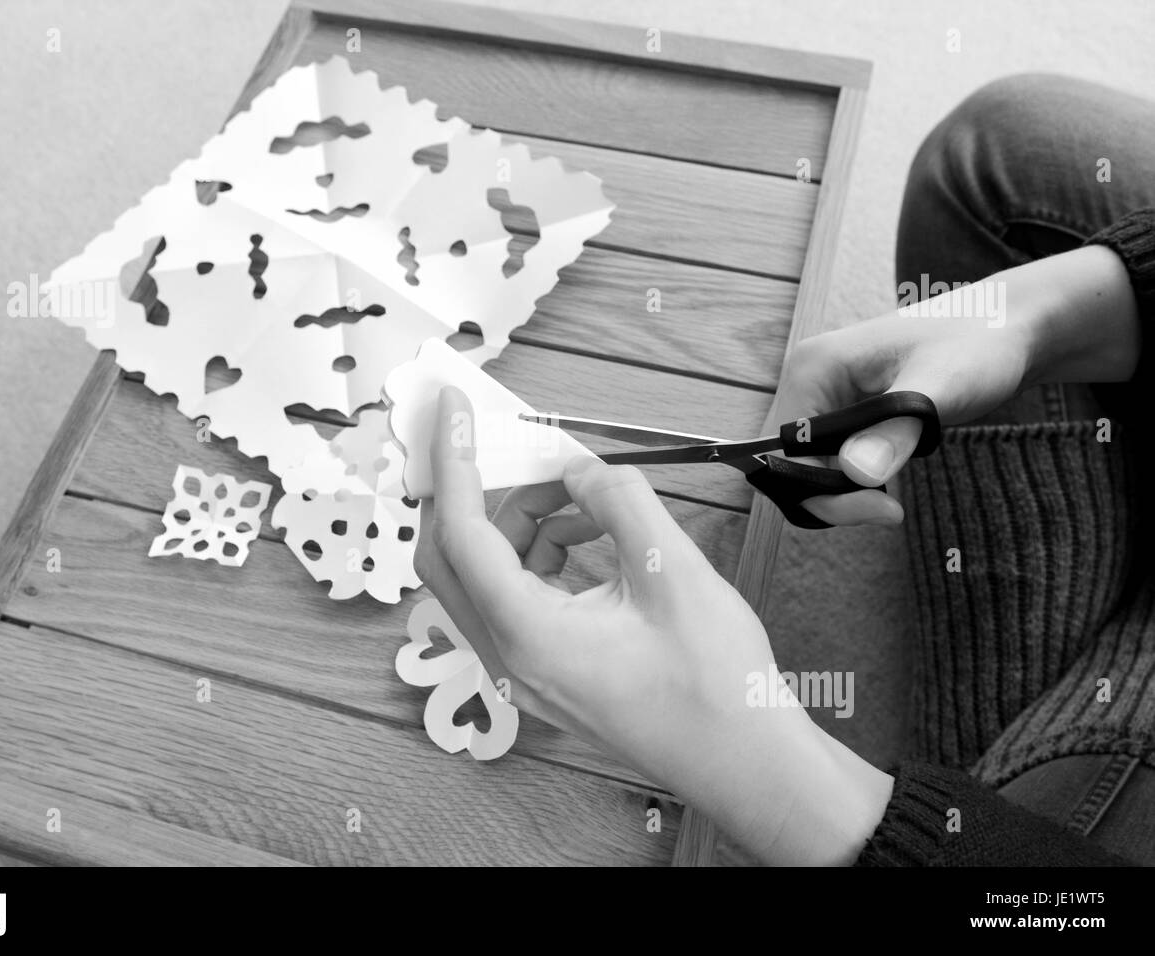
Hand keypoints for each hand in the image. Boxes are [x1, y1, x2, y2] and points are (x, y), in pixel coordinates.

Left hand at [415, 385, 893, 864]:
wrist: (746, 762)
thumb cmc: (718, 680)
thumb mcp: (673, 571)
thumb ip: (620, 501)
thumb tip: (580, 468)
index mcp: (527, 637)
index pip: (461, 534)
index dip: (455, 462)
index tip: (452, 407)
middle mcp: (508, 659)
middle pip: (449, 558)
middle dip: (466, 490)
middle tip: (494, 438)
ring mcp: (522, 672)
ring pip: (484, 576)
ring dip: (518, 521)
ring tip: (580, 493)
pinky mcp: (545, 672)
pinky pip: (517, 597)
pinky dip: (541, 553)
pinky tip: (592, 532)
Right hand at [776, 245, 1140, 525]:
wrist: (1009, 326)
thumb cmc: (979, 343)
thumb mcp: (941, 388)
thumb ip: (895, 431)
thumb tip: (856, 473)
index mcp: (814, 369)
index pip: (784, 451)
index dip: (821, 490)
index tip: (880, 508)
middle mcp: (808, 381)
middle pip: (788, 463)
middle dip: (831, 496)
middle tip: (888, 511)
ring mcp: (824, 396)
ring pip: (808, 467)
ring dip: (842, 491)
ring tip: (890, 499)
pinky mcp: (844, 411)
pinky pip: (829, 459)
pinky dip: (853, 481)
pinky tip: (887, 480)